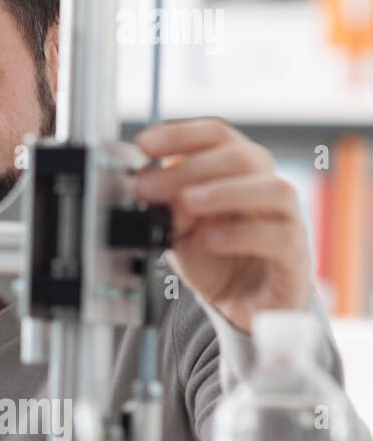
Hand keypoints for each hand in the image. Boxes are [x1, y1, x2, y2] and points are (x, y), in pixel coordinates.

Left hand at [133, 118, 312, 333]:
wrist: (243, 306)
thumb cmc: (215, 259)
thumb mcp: (177, 230)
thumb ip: (166, 206)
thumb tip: (144, 183)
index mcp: (236, 172)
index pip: (217, 136)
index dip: (180, 135)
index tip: (144, 145)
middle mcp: (266, 188)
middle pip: (243, 157)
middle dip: (190, 168)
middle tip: (150, 187)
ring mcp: (287, 221)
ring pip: (275, 190)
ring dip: (225, 192)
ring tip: (187, 203)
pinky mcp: (295, 258)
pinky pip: (281, 237)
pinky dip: (242, 235)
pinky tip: (211, 239)